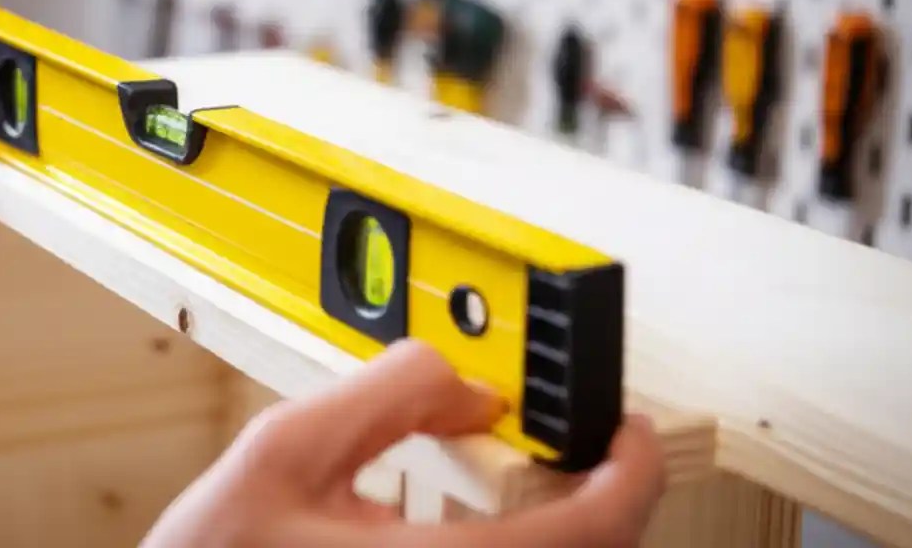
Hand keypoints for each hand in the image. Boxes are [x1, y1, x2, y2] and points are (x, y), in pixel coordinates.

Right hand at [142, 341, 665, 547]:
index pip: (590, 531)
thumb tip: (463, 380)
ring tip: (542, 475)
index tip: (626, 428)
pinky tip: (497, 521)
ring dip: (571, 522)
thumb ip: (383, 396)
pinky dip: (532, 543)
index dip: (630, 469)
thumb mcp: (281, 450)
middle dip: (604, 492)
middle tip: (584, 444)